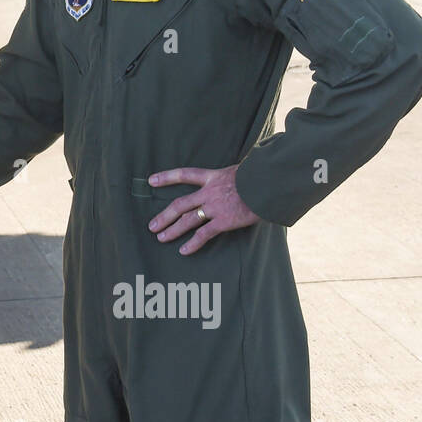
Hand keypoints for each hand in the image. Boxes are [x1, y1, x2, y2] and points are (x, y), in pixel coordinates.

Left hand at [146, 165, 261, 255]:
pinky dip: (193, 244)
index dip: (167, 177)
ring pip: (187, 220)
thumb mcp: (241, 171)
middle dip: (164, 216)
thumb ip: (230, 178)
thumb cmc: (260, 176)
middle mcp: (209, 192)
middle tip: (152, 226)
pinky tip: (183, 251)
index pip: (184, 175)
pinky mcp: (224, 221)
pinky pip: (204, 234)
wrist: (270, 184)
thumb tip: (232, 181)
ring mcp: (215, 207)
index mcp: (212, 177)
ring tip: (160, 238)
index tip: (151, 180)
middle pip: (180, 204)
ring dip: (172, 230)